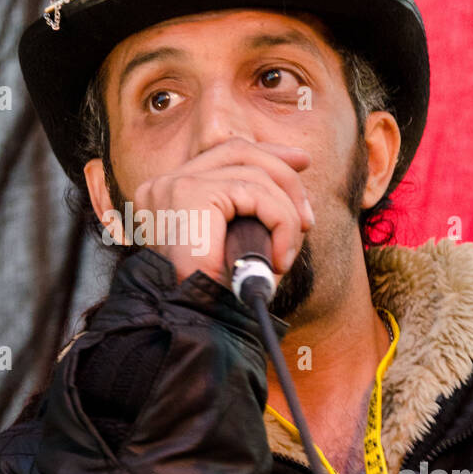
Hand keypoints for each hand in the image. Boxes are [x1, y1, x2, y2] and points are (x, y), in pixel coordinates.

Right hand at [130, 138, 314, 287]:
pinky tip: (280, 256)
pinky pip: (255, 193)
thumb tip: (294, 189)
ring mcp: (174, 184)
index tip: (300, 162)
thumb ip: (251, 217)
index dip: (266, 154)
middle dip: (283, 170)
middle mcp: (164, 184)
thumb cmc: (210, 299)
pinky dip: (279, 221)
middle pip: (237, 150)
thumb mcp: (233, 250)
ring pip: (253, 172)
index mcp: (167, 195)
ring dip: (285, 211)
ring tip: (288, 251)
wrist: (189, 323)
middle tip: (308, 214)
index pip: (221, 154)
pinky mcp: (191, 193)